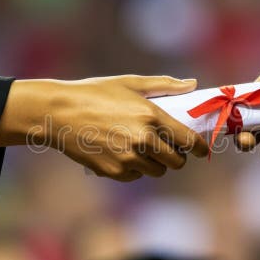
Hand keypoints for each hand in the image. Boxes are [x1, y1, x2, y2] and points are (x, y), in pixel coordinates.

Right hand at [0, 75, 208, 180]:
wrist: (58, 113)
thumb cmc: (95, 93)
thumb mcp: (130, 83)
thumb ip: (165, 85)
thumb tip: (191, 84)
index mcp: (151, 117)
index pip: (188, 141)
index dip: (199, 147)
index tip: (201, 149)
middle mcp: (143, 140)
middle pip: (176, 162)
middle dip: (176, 156)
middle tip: (169, 148)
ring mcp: (128, 159)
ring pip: (157, 171)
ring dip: (156, 163)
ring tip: (144, 149)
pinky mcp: (113, 171)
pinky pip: (136, 176)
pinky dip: (135, 169)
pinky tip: (125, 154)